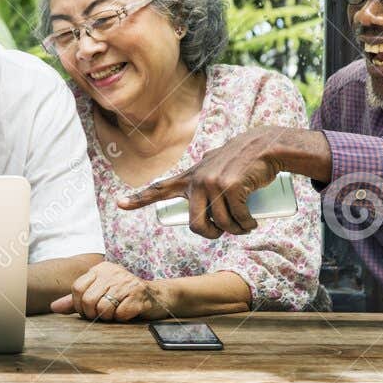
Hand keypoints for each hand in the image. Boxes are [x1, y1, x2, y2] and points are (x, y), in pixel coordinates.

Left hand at [50, 262, 161, 321]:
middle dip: (93, 314)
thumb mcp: (100, 293)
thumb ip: (75, 300)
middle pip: (88, 300)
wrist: (159, 296)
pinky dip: (121, 318)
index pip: (77, 288)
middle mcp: (112, 272)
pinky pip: (120, 314)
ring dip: (108, 317)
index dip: (78, 305)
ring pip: (103, 308)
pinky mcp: (139, 295)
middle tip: (102, 315)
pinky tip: (128, 312)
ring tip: (116, 312)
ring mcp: (126, 283)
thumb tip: (53, 307)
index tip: (87, 311)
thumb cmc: (125, 296)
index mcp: (100, 269)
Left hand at [116, 128, 282, 238]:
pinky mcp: (231, 187)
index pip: (159, 188)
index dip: (139, 199)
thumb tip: (201, 196)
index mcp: (190, 178)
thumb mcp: (214, 166)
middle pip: (196, 225)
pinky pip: (238, 219)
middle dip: (211, 235)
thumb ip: (203, 178)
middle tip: (223, 233)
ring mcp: (213, 184)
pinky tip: (252, 222)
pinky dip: (247, 225)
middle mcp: (197, 181)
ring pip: (221, 225)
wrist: (264, 146)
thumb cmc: (241, 160)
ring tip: (244, 225)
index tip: (119, 203)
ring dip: (236, 231)